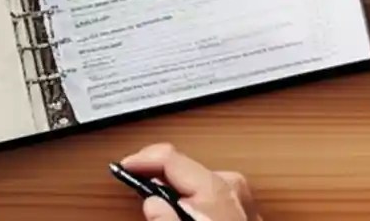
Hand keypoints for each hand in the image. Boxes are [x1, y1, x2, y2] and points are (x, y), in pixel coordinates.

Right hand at [121, 144, 259, 220]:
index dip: (142, 160)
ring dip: (175, 189)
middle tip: (134, 186)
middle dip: (157, 176)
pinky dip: (193, 199)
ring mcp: (241, 198)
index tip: (124, 168)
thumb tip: (153, 203)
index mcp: (214, 188)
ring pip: (197, 181)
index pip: (170, 158)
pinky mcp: (246, 212)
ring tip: (157, 203)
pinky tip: (183, 212)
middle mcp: (231, 186)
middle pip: (182, 168)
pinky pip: (211, 194)